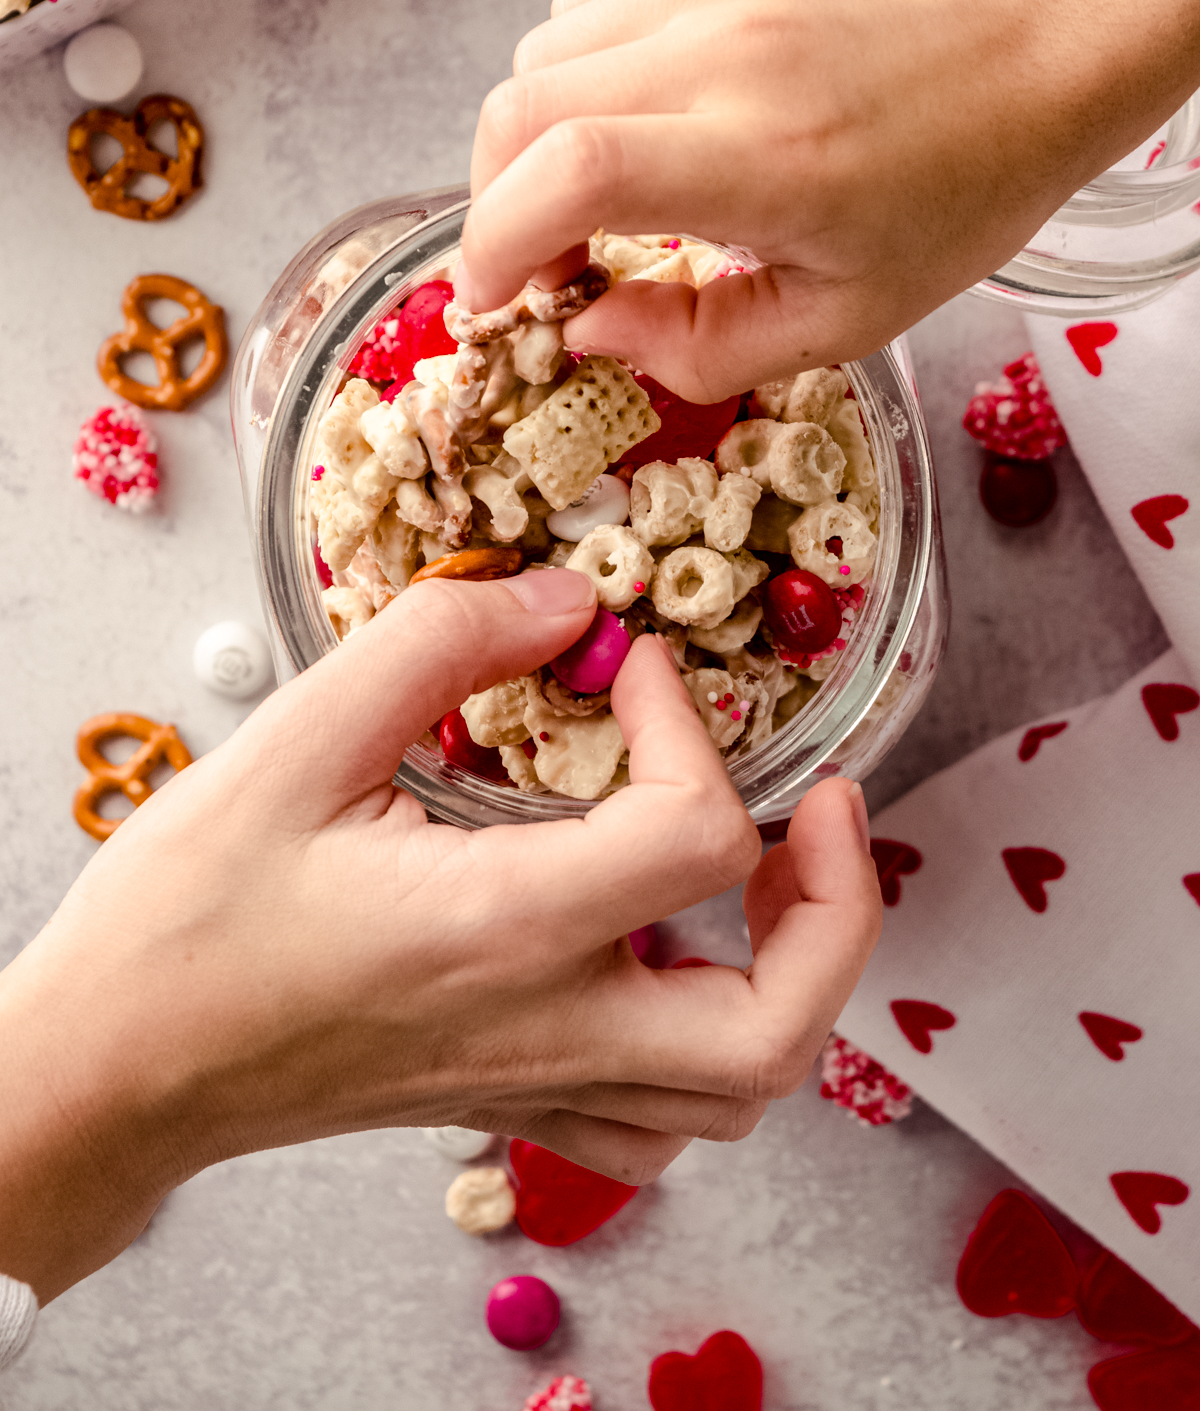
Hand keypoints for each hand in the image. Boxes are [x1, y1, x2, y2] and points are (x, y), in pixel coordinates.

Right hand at [0, 568, 880, 1303]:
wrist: (115, 1066)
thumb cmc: (184, 916)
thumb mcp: (295, 741)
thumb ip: (440, 642)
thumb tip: (565, 598)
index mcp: (502, 927)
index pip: (697, 835)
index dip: (690, 723)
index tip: (628, 664)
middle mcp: (544, 1024)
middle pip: (776, 1020)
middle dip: (838, 900)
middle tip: (821, 801)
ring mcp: (535, 1081)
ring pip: (739, 1091)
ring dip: (796, 978)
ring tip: (769, 876)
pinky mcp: (509, 1101)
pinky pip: (661, 1123)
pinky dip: (712, 1052)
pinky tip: (678, 970)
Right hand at [460, 0, 1199, 399]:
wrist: (1033, 33)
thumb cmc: (956, 186)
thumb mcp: (846, 318)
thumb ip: (700, 347)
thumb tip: (587, 329)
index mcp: (764, 155)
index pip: (567, 173)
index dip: (495, 242)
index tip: (495, 296)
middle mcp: (723, 47)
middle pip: (520, 109)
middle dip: (499, 197)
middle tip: (549, 251)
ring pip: (541, 53)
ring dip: (542, 132)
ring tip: (612, 175)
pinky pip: (586, 1)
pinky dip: (584, 66)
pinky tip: (649, 101)